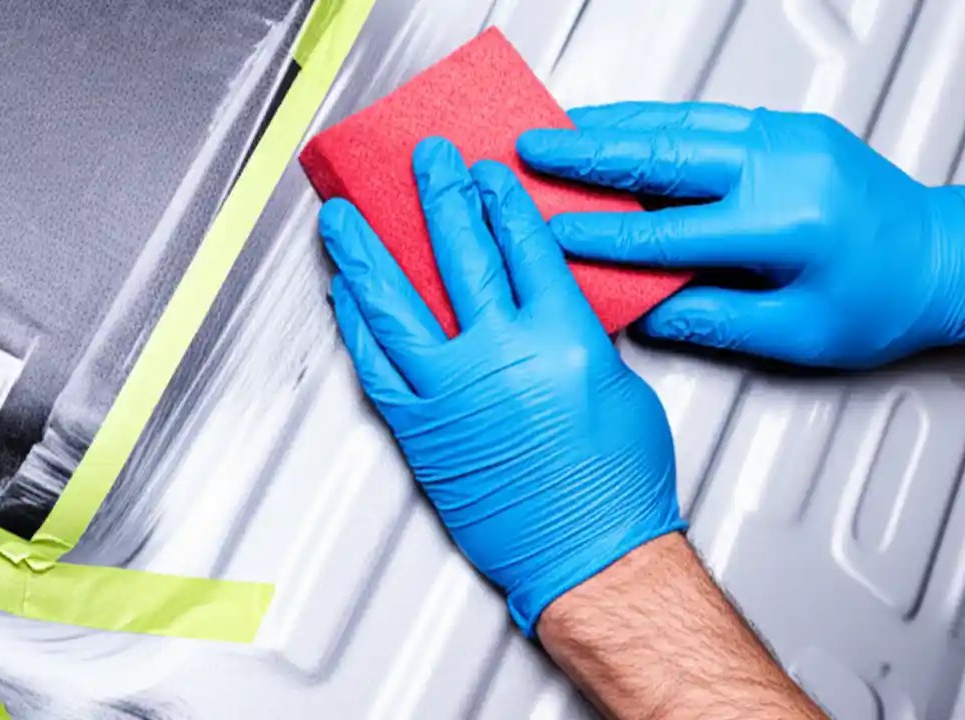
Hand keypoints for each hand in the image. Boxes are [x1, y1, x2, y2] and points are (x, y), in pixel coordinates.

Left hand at [320, 137, 684, 634]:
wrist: (590, 557)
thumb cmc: (617, 486)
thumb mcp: (622, 386)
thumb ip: (577, 335)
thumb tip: (543, 302)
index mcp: (562, 336)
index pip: (524, 245)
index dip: (502, 200)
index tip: (487, 173)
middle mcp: (502, 355)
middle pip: (460, 253)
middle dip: (440, 195)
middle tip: (426, 161)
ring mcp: (452, 391)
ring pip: (394, 302)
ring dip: (365, 250)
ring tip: (342, 214)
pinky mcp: (420, 429)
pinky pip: (376, 364)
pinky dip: (355, 325)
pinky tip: (344, 297)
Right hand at [517, 102, 964, 368]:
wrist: (947, 257)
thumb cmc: (884, 301)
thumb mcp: (796, 334)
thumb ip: (711, 318)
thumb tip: (644, 308)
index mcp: (785, 226)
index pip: (666, 232)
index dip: (600, 236)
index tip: (550, 233)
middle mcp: (784, 167)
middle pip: (663, 154)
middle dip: (588, 152)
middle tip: (531, 148)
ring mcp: (787, 137)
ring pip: (680, 123)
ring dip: (613, 125)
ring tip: (559, 128)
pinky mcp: (787, 128)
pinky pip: (705, 118)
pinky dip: (653, 121)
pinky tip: (619, 124)